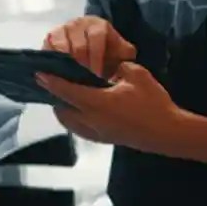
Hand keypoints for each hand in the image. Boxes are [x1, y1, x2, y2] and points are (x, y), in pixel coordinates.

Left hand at [36, 62, 183, 153]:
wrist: (168, 133)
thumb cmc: (154, 103)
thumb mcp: (136, 75)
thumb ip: (118, 66)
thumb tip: (110, 65)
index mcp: (97, 102)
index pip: (66, 90)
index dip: (50, 81)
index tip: (38, 73)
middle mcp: (92, 120)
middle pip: (62, 110)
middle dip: (54, 97)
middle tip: (52, 83)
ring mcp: (97, 133)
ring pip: (69, 122)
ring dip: (64, 109)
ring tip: (65, 96)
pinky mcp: (104, 140)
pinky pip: (80, 129)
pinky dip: (75, 119)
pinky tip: (82, 109)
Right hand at [42, 16, 135, 78]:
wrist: (89, 50)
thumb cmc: (106, 52)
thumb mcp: (120, 53)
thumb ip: (125, 54)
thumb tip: (125, 62)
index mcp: (98, 25)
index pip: (97, 37)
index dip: (97, 57)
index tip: (98, 75)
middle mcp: (79, 23)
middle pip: (79, 45)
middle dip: (83, 66)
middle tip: (85, 83)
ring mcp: (62, 29)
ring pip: (62, 47)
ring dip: (67, 66)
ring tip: (72, 82)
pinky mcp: (50, 38)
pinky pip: (49, 49)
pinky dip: (53, 63)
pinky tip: (59, 76)